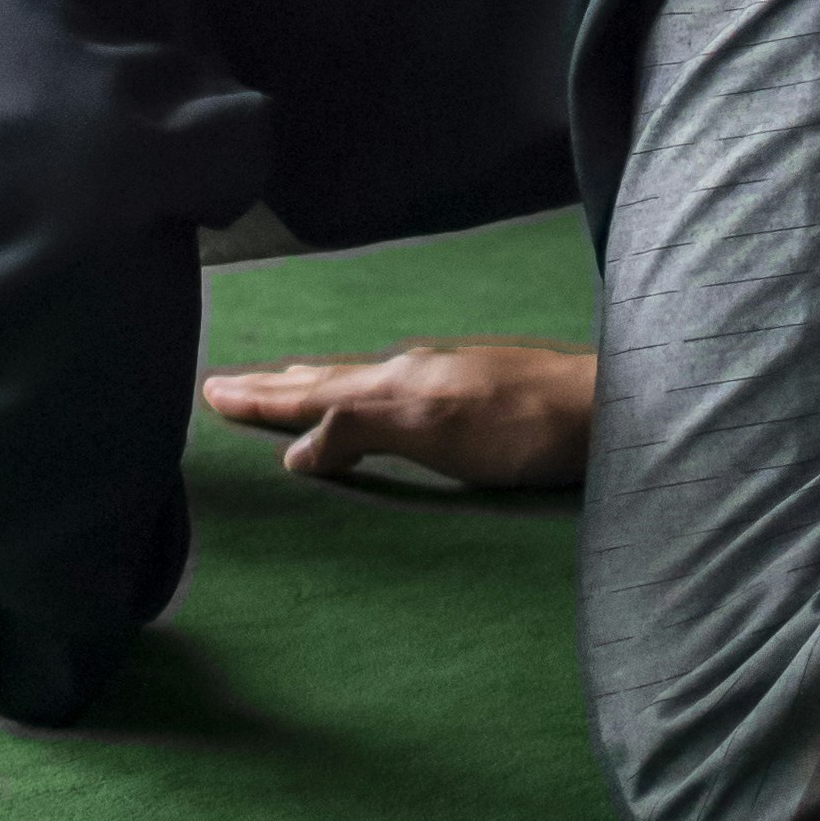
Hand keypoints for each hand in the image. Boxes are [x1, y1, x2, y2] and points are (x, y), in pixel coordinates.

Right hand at [199, 335, 595, 487]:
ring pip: (357, 377)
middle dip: (273, 385)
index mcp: (395, 381)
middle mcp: (411, 369)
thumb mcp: (437, 432)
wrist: (608, 407)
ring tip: (280, 382)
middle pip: (327, 377)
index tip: (212, 394)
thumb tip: (293, 451)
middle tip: (221, 384)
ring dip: (310, 384)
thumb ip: (363, 431)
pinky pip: (386, 385)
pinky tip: (365, 396)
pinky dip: (351, 392)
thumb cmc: (523, 430)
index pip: (312, 391)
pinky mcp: (471, 387)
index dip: (263, 399)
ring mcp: (443, 373)